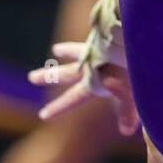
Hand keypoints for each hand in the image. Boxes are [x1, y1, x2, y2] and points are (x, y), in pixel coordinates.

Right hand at [26, 0, 137, 135]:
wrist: (131, 42)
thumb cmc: (131, 70)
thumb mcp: (131, 95)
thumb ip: (128, 113)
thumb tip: (127, 132)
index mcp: (92, 82)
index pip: (72, 98)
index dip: (58, 108)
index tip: (43, 115)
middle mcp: (89, 66)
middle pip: (65, 73)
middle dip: (48, 76)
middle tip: (31, 77)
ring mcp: (94, 50)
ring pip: (75, 52)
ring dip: (66, 51)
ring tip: (56, 49)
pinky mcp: (103, 37)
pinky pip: (95, 37)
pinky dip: (93, 36)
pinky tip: (94, 30)